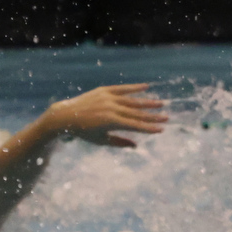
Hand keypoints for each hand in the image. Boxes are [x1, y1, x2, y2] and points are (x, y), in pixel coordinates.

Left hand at [38, 84, 166, 148]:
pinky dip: (134, 88)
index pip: (135, 125)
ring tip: (161, 103)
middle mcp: (111, 108)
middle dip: (152, 116)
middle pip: (137, 112)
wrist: (65, 116)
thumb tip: (136, 145)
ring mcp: (107, 98)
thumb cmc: (84, 132)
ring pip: (132, 100)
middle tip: (166, 117)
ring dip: (147, 102)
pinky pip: (122, 89)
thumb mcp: (101, 141)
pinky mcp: (104, 90)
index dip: (149, 128)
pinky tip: (146, 86)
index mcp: (110, 122)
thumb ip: (119, 142)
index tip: (161, 130)